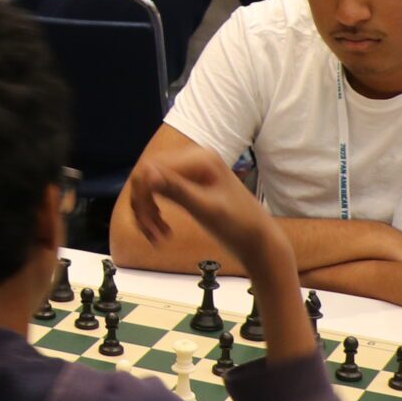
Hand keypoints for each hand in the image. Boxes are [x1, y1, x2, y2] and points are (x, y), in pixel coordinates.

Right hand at [127, 150, 292, 287]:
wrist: (258, 241)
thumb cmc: (241, 226)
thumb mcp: (207, 209)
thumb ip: (176, 189)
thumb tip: (147, 175)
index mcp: (201, 159)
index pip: (154, 167)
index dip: (143, 193)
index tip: (145, 221)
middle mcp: (193, 160)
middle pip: (148, 176)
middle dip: (143, 206)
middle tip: (150, 233)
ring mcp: (190, 173)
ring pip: (149, 187)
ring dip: (146, 213)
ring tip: (156, 236)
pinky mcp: (188, 187)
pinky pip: (158, 194)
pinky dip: (153, 214)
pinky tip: (161, 230)